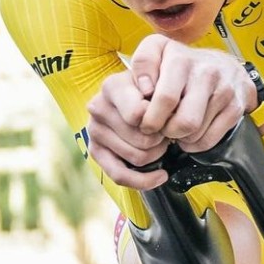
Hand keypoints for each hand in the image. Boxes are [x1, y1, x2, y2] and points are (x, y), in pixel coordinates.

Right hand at [86, 69, 170, 189]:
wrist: (136, 98)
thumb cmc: (152, 92)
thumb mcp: (160, 83)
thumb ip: (160, 89)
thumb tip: (150, 103)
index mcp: (113, 86)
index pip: (139, 115)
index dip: (161, 122)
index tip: (169, 119)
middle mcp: (98, 107)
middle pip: (143, 139)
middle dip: (162, 140)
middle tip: (166, 132)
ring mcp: (94, 130)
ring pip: (137, 157)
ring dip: (157, 155)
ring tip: (160, 143)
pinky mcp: (95, 151)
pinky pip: (121, 176)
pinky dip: (145, 180)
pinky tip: (161, 175)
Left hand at [131, 35, 256, 151]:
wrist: (226, 66)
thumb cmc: (185, 63)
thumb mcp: (158, 50)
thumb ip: (143, 63)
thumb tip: (145, 89)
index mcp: (182, 61)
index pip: (166, 99)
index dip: (152, 118)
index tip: (146, 123)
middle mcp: (206, 74)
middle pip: (184, 122)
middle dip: (167, 131)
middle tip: (162, 128)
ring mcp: (224, 92)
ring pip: (196, 133)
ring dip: (181, 137)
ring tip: (177, 127)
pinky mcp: (235, 108)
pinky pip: (209, 140)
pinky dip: (196, 144)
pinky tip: (191, 133)